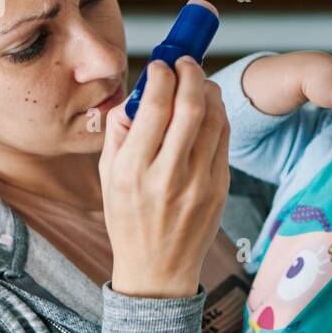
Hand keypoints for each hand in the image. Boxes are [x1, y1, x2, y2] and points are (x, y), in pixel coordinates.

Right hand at [100, 56, 229, 298]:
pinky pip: (223, 140)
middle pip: (191, 106)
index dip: (162, 75)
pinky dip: (218, 116)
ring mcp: (199, 183)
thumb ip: (119, 131)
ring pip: (214, 120)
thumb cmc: (129, 218)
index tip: (161, 64)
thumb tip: (140, 91)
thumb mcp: (107, 176)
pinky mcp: (220, 189)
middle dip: (191, 73)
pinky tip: (209, 109)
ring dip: (209, 91)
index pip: (155, 107)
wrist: (157, 270)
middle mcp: (168, 176)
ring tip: (199, 81)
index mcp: (133, 169)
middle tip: (187, 62)